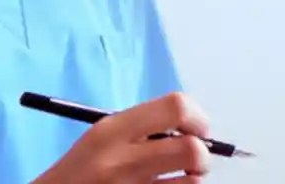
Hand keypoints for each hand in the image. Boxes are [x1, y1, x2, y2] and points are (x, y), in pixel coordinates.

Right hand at [33, 92, 212, 182]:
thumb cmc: (80, 172)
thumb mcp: (102, 138)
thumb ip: (143, 127)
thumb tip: (191, 127)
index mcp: (112, 130)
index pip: (175, 108)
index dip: (197, 117)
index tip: (198, 128)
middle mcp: (122, 160)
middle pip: (190, 148)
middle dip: (204, 154)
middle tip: (197, 159)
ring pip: (192, 182)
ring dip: (195, 179)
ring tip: (185, 178)